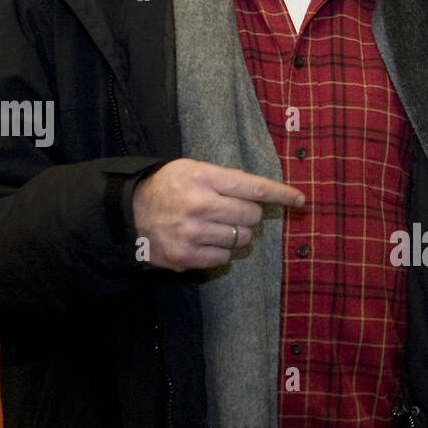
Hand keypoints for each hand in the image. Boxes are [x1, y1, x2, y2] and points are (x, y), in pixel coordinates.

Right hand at [133, 159, 303, 271]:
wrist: (127, 214)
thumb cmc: (167, 188)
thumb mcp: (191, 170)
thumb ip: (226, 179)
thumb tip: (266, 195)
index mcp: (202, 177)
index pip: (254, 188)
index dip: (281, 195)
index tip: (299, 200)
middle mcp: (199, 204)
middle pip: (252, 216)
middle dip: (251, 215)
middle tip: (235, 212)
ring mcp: (192, 233)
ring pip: (242, 239)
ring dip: (236, 234)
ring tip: (216, 226)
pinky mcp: (186, 256)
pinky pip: (225, 258)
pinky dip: (222, 251)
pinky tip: (206, 241)